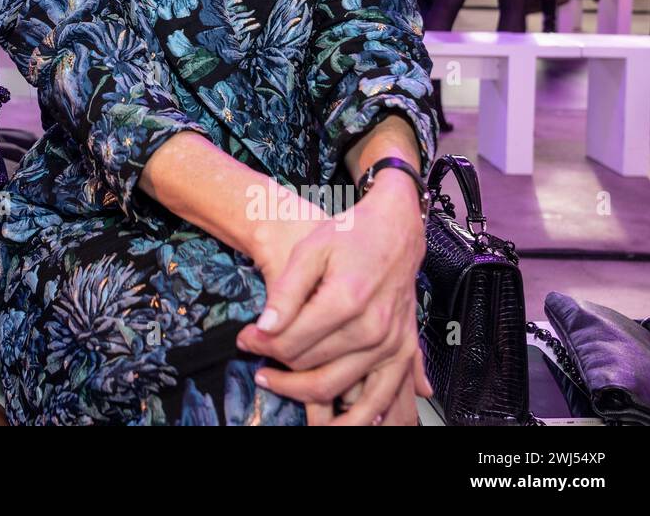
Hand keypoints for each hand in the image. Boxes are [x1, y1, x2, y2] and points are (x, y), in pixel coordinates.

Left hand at [240, 171, 430, 423]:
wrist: (396, 231)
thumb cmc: (351, 235)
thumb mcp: (310, 250)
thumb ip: (286, 290)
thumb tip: (266, 325)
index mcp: (347, 300)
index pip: (292, 340)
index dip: (261, 343)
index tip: (245, 337)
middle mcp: (373, 329)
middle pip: (311, 367)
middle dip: (275, 364)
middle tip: (254, 352)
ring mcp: (391, 345)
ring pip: (340, 389)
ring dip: (303, 395)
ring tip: (277, 385)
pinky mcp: (404, 353)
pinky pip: (381, 398)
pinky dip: (357, 417)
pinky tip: (333, 419)